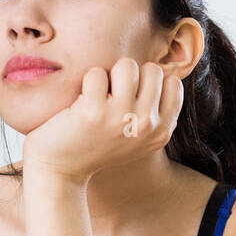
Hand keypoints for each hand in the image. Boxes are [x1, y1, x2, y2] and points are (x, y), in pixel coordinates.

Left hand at [21, 58, 182, 185]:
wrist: (61, 170)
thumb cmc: (98, 146)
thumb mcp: (139, 138)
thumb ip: (157, 113)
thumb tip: (170, 74)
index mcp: (162, 131)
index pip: (174, 83)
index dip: (150, 82)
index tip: (133, 97)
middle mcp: (147, 125)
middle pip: (152, 70)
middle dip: (131, 76)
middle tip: (114, 95)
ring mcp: (122, 118)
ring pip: (127, 65)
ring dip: (110, 75)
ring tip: (100, 96)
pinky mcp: (94, 111)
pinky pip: (97, 73)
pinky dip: (87, 82)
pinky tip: (82, 103)